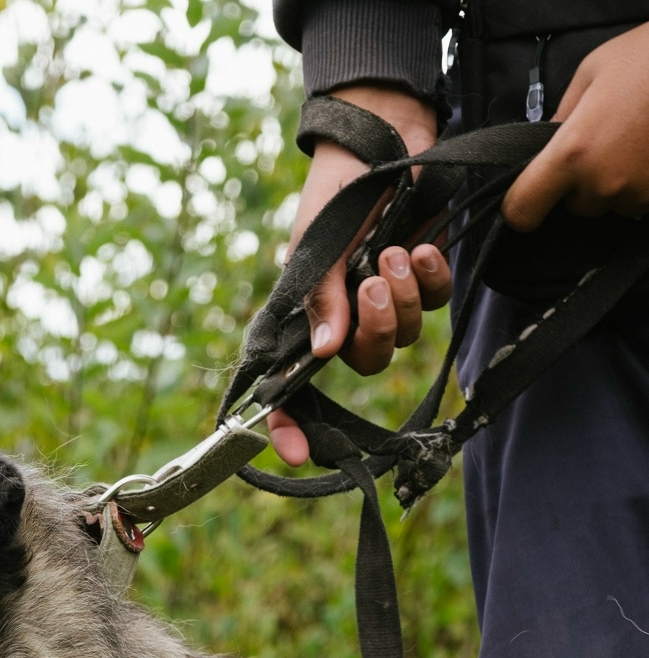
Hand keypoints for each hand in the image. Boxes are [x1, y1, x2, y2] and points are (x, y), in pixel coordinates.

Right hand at [268, 85, 452, 467]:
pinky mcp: (423, 277)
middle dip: (377, 329)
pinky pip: (434, 303)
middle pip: (366, 362)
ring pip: (404, 335)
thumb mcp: (318, 245)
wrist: (383, 132)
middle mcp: (346, 316)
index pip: (294, 385)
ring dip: (405, 294)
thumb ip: (321, 299)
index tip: (295, 455)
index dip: (291, 427)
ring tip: (398, 250)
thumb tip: (323, 354)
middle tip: (375, 282)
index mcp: (309, 314)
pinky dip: (431, 277)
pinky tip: (426, 246)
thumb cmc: (338, 188)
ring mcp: (386, 298)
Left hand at [503, 20, 648, 228]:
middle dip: (582, 181)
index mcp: (572, 153)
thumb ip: (561, 116)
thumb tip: (544, 143)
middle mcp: (602, 183)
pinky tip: (648, 147)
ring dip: (615, 180)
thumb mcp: (591, 72)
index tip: (525, 200)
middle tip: (607, 138)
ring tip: (635, 137)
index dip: (518, 208)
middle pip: (574, 205)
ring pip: (609, 203)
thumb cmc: (648, 57)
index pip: (522, 209)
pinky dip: (641, 180)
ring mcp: (636, 195)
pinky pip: (639, 200)